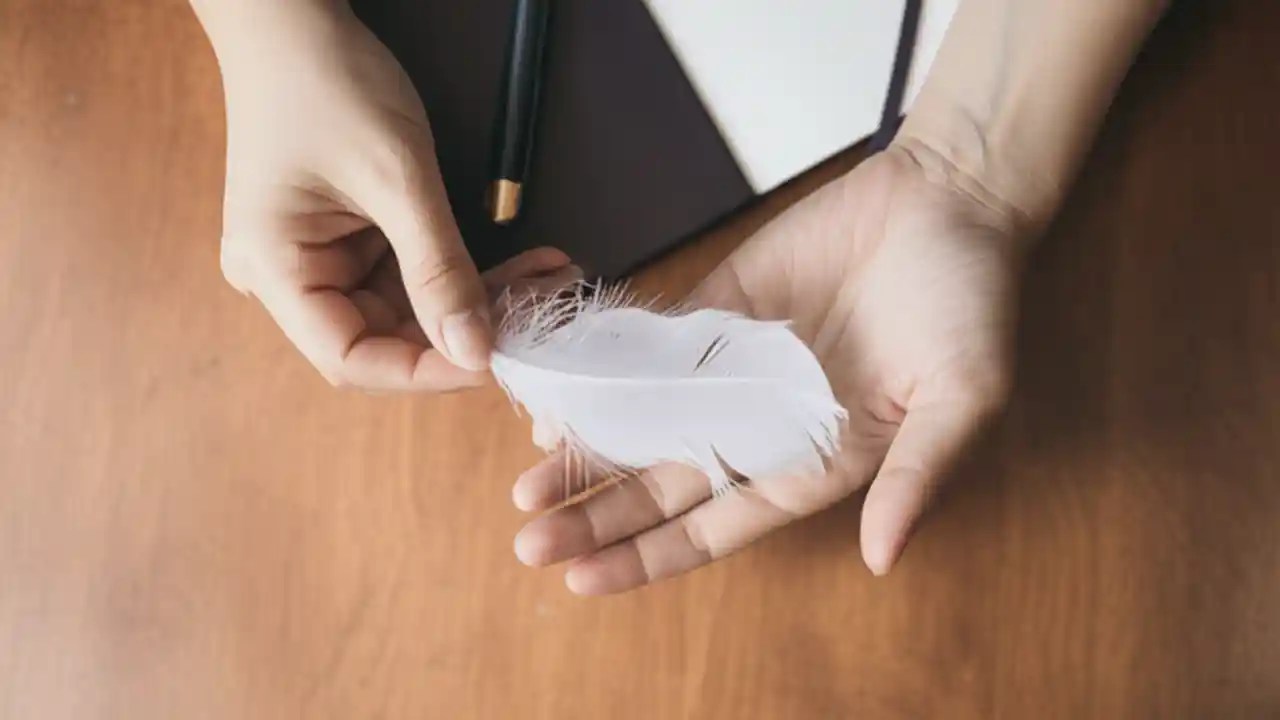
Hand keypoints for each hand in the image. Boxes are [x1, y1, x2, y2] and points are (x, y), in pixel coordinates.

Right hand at [214, 7, 510, 389]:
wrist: (295, 19)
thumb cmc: (327, 83)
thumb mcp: (395, 178)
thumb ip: (438, 269)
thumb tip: (478, 352)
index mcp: (274, 270)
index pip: (351, 358)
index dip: (424, 371)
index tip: (494, 360)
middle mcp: (289, 277)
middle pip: (386, 337)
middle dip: (470, 330)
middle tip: (543, 314)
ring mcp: (322, 259)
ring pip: (411, 310)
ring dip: (482, 301)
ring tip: (550, 281)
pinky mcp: (351, 241)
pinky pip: (414, 275)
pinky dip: (468, 273)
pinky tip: (526, 266)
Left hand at [511, 144, 1027, 592]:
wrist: (948, 197)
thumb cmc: (969, 302)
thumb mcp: (963, 397)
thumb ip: (916, 476)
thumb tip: (882, 558)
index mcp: (818, 459)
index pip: (720, 525)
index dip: (653, 556)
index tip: (584, 581)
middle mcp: (765, 423)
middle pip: (666, 485)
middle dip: (600, 518)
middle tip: (529, 544)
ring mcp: (734, 366)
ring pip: (646, 424)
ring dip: (588, 454)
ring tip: (525, 489)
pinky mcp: (717, 309)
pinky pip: (649, 349)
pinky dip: (604, 374)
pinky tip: (559, 398)